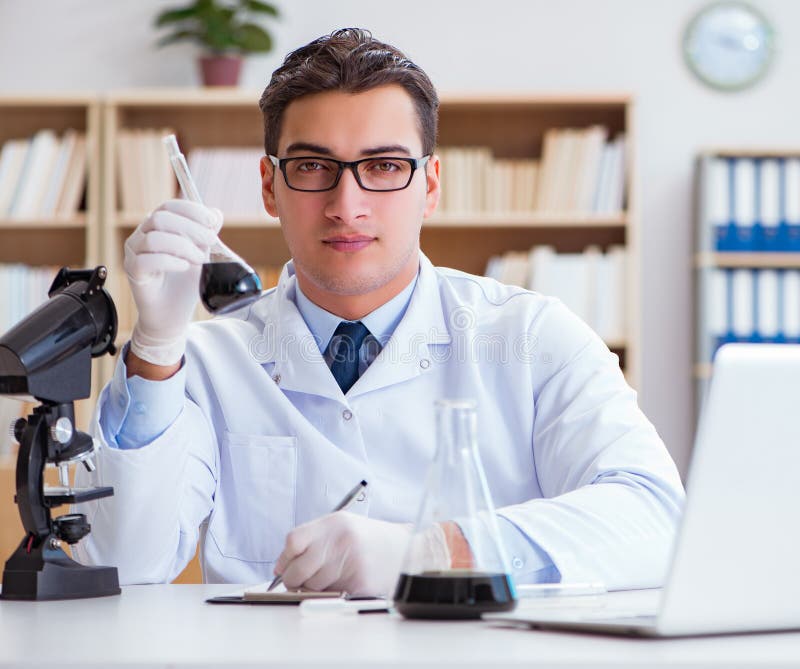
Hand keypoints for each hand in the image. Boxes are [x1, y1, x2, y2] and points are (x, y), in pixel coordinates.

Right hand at [124, 200, 221, 365]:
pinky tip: (184, 266)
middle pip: (160, 218)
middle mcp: (141, 235)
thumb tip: (216, 214)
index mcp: (157, 227)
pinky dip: (169, 261)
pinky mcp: (132, 271)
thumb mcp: (200, 255)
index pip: (169, 206)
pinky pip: (146, 260)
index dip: (191, 210)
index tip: (212, 221)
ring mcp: (134, 253)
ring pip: (154, 238)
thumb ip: (205, 234)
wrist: (173, 314)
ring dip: (182, 246)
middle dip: (190, 228)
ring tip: (198, 259)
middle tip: (210, 241)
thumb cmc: (184, 284)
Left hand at [274, 512, 450, 596]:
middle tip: (300, 580)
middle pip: (297, 569)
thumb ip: (313, 539)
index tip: (285, 565)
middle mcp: (341, 541)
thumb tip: (281, 565)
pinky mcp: (358, 583)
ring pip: (312, 586)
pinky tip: (343, 583)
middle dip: (293, 580)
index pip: (294, 540)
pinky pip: (329, 595)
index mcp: (335, 523)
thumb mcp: (343, 526)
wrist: (407, 550)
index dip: (285, 557)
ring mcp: (350, 563)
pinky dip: (330, 594)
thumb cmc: (370, 539)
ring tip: (331, 577)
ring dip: (313, 588)